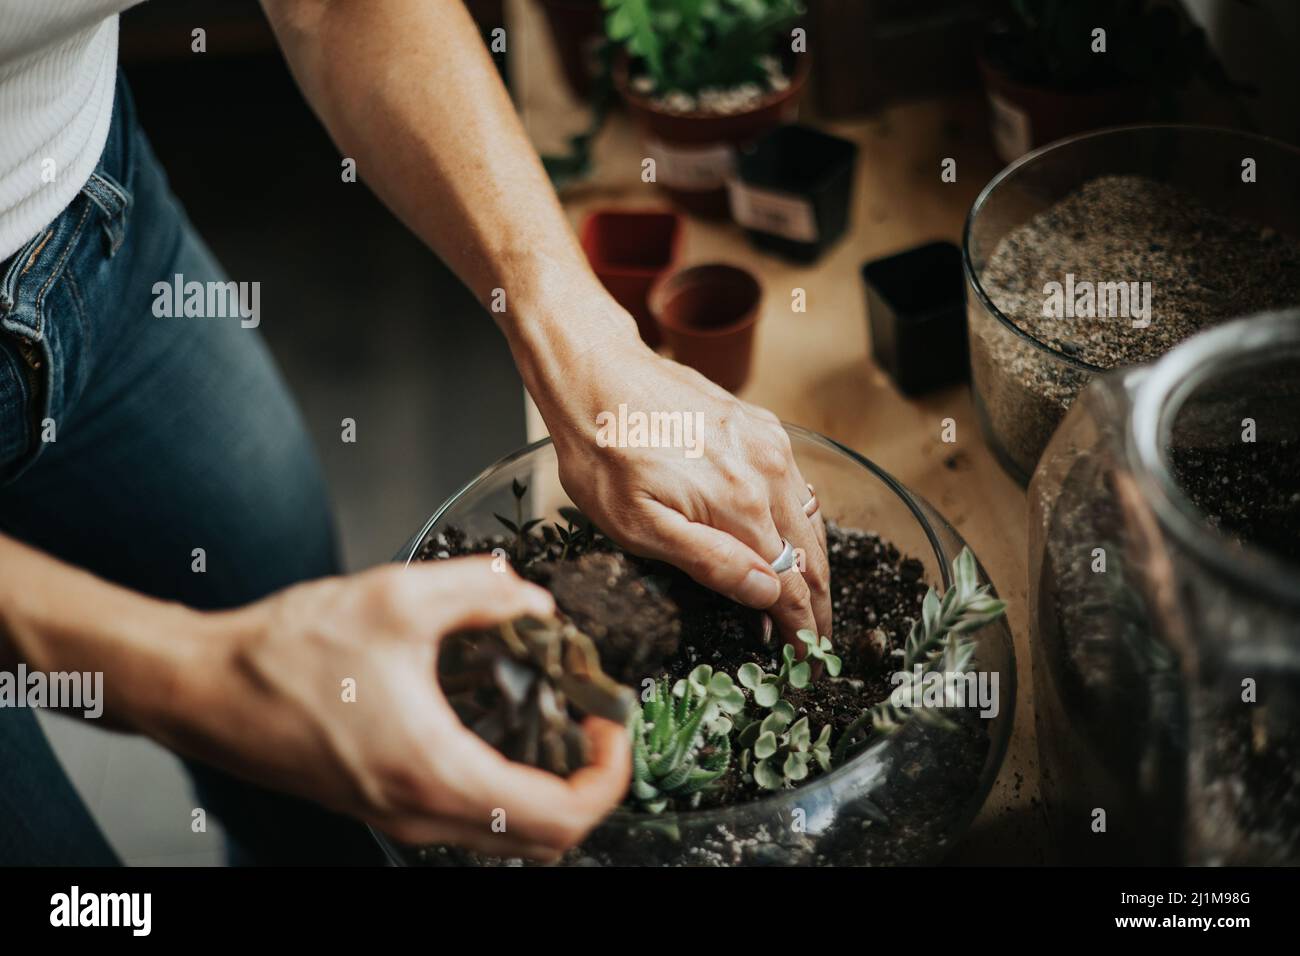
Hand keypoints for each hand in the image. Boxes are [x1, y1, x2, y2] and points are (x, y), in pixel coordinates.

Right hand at [153, 557, 629, 860]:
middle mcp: (422, 811)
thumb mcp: (397, 597)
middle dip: (587, 781)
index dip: (608, 774)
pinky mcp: (384, 803)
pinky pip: (470, 818)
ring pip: (507, 834)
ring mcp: (401, 815)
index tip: (613, 723)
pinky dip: (505, 783)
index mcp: (437, 772)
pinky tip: (498, 721)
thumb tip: (534, 600)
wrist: (203, 689)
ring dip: (548, 785)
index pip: (561, 817)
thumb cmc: (284, 654)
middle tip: (592, 718)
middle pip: (545, 838)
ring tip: (553, 715)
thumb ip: (482, 590)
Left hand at [533, 322, 831, 644]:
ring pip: (810, 521)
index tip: (808, 661)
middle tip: (817, 647)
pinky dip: (800, 525)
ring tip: (808, 604)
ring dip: (813, 568)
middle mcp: (768, 472)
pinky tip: (788, 542)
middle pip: (812, 557)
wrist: (595, 374)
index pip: (791, 584)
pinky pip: (797, 487)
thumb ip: (709, 562)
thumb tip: (768, 593)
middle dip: (818, 607)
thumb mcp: (637, 525)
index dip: (802, 629)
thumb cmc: (604, 453)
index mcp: (740, 504)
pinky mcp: (762, 426)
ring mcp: (770, 444)